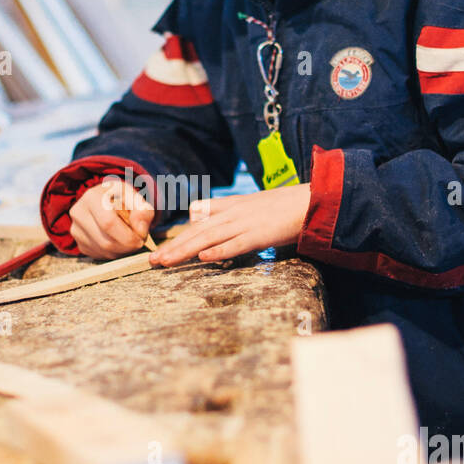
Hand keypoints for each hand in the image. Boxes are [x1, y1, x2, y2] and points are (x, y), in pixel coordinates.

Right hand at [69, 176, 154, 257]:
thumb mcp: (136, 199)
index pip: (108, 223)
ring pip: (103, 251)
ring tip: (130, 240)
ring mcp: (76, 230)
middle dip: (127, 247)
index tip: (140, 238)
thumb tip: (139, 230)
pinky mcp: (79, 243)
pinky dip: (114, 253)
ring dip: (122, 251)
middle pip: (105, 241)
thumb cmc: (123, 199)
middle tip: (138, 242)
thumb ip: (143, 212)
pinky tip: (119, 242)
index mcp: (92, 197)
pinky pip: (99, 255)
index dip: (127, 236)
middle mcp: (79, 213)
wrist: (107, 201)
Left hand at [150, 184, 311, 266]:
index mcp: (231, 207)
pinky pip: (236, 244)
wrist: (310, 201)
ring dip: (185, 250)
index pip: (198, 222)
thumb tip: (203, 222)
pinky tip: (203, 258)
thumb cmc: (283, 207)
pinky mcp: (260, 234)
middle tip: (153, 261)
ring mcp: (245, 224)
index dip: (179, 236)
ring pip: (209, 238)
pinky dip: (219, 251)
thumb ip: (226, 212)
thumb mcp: (249, 206)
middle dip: (173, 246)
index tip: (161, 249)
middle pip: (197, 231)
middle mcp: (233, 214)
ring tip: (166, 262)